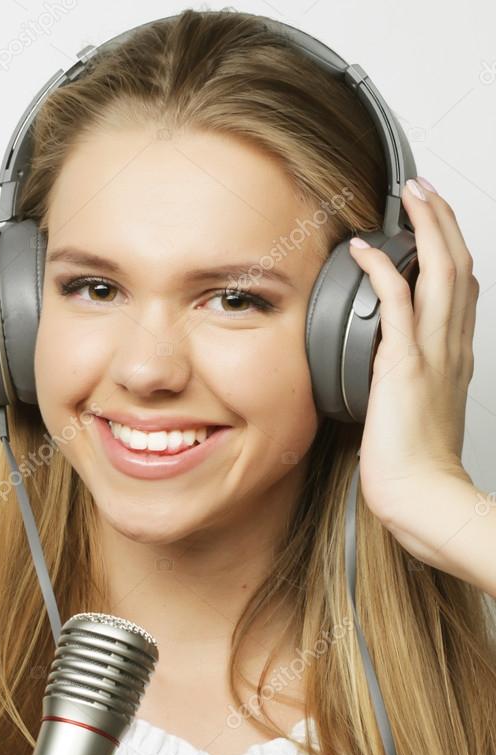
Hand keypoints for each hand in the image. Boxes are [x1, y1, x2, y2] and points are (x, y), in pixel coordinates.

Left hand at [347, 176, 479, 548]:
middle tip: (423, 191)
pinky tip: (364, 249)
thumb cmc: (414, 464)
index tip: (434, 225)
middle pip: (458, 265)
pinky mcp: (405, 363)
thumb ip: (406, 382)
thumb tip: (382, 372)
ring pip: (440, 271)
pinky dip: (382, 269)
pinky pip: (396, 302)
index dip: (451, 250)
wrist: (421, 493)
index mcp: (454, 357)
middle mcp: (451, 346)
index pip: (461, 289)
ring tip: (408, 197)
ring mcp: (432, 351)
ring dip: (424, 226)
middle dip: (442, 221)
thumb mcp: (415, 412)